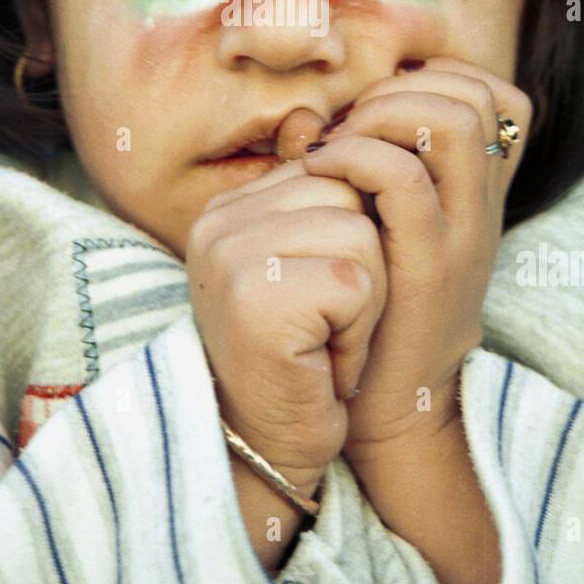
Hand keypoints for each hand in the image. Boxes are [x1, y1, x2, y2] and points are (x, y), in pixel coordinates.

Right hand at [186, 159, 386, 481]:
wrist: (271, 449)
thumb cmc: (302, 357)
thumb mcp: (308, 265)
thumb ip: (320, 202)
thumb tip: (352, 134)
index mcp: (227, 207)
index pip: (331, 170)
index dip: (351, 239)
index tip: (319, 296)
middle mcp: (218, 223)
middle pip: (349, 193)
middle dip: (363, 267)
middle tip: (324, 324)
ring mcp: (231, 257)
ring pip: (361, 233)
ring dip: (365, 302)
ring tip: (324, 341)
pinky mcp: (260, 297)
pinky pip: (358, 281)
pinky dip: (358, 331)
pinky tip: (323, 362)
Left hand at [299, 56, 531, 465]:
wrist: (392, 406)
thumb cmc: (370, 310)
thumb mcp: (383, 232)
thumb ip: (364, 170)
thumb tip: (312, 116)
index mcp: (477, 194)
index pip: (489, 94)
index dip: (428, 81)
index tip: (372, 114)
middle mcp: (481, 205)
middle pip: (472, 96)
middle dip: (398, 90)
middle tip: (348, 129)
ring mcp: (462, 233)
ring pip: (450, 121)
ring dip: (380, 113)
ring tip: (336, 147)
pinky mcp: (429, 265)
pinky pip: (401, 177)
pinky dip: (353, 155)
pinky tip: (320, 171)